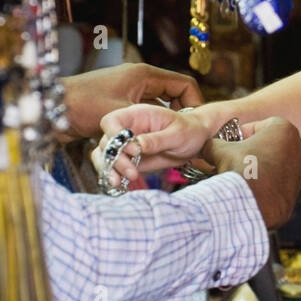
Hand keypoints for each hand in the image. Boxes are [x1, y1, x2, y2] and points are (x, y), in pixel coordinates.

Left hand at [59, 62, 203, 142]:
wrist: (51, 108)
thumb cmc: (84, 107)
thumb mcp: (122, 115)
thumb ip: (148, 125)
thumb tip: (170, 137)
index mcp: (144, 75)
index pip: (183, 84)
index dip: (195, 102)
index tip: (198, 123)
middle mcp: (139, 79)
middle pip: (173, 93)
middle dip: (182, 113)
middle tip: (187, 135)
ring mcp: (128, 90)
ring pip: (158, 104)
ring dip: (165, 120)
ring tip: (172, 140)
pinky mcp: (118, 101)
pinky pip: (143, 112)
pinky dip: (150, 124)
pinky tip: (151, 140)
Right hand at [90, 104, 215, 182]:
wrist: (196, 141)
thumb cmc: (189, 131)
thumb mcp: (178, 133)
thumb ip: (157, 139)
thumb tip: (136, 145)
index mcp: (137, 115)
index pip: (111, 121)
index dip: (114, 136)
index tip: (132, 150)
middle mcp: (127, 129)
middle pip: (106, 142)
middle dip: (115, 159)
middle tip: (132, 173)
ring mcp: (125, 145)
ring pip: (104, 156)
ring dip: (109, 170)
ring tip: (119, 182)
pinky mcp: (128, 160)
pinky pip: (112, 167)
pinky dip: (112, 175)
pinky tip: (120, 185)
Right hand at [202, 118, 300, 228]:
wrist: (248, 203)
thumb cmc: (239, 169)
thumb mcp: (220, 149)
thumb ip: (216, 143)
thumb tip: (210, 146)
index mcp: (284, 130)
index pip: (259, 126)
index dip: (242, 134)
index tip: (231, 143)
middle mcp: (298, 149)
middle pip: (269, 146)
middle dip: (252, 152)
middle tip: (234, 159)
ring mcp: (298, 174)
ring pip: (274, 168)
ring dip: (258, 170)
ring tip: (240, 178)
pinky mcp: (293, 195)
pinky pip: (275, 188)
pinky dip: (263, 189)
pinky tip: (248, 192)